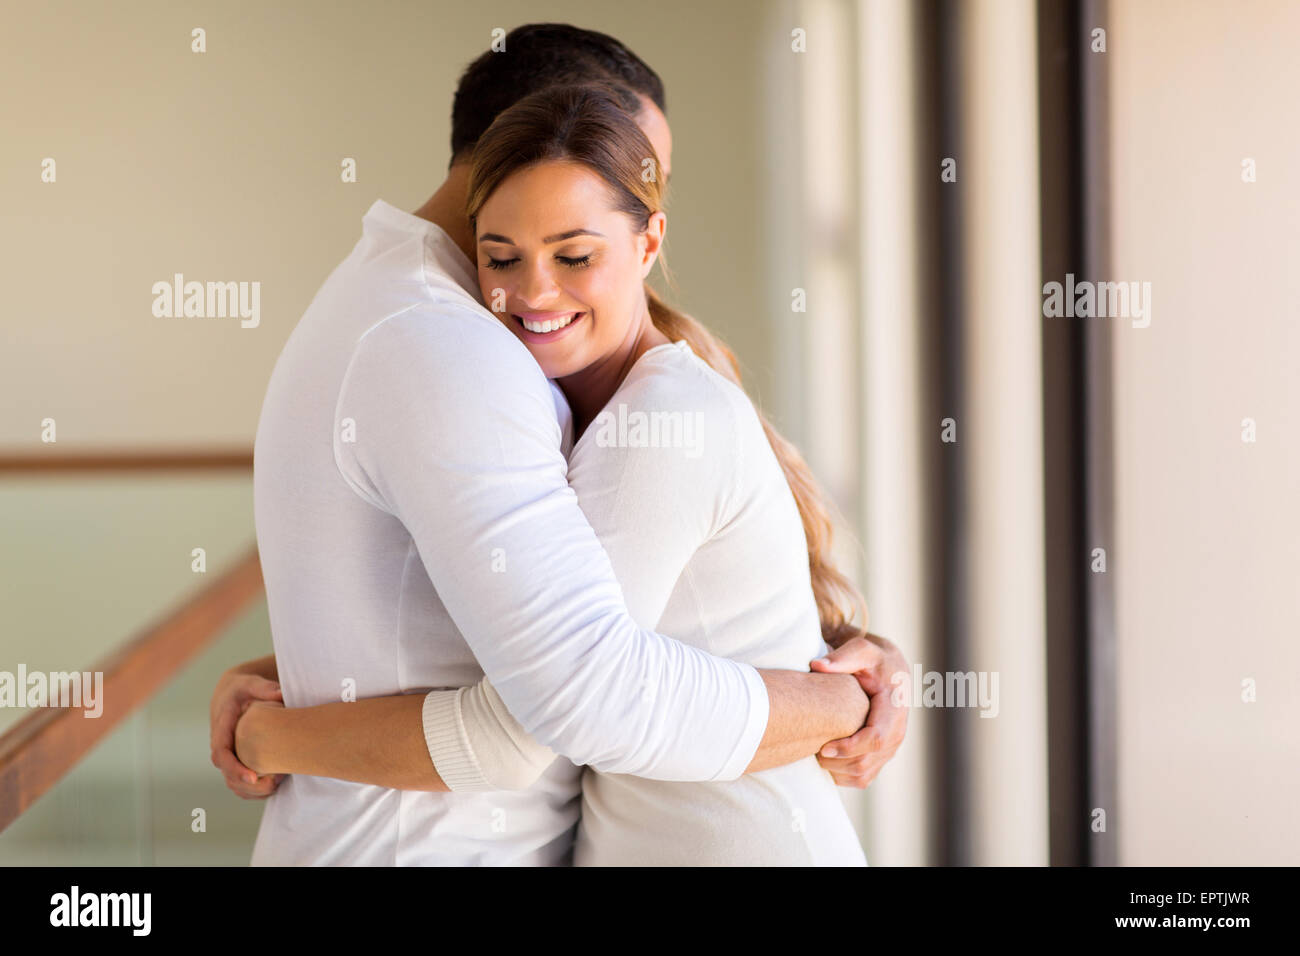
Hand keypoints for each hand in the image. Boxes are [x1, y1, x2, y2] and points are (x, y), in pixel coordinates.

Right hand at [210, 668, 284, 798]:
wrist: (235, 695)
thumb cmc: (244, 689)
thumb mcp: (250, 683)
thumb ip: (263, 687)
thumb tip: (279, 693)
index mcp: (221, 730)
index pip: (221, 754)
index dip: (234, 768)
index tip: (253, 777)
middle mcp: (222, 747)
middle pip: (227, 775)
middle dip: (249, 785)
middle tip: (274, 783)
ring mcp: (229, 757)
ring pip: (235, 784)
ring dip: (254, 791)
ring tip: (278, 784)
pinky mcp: (238, 762)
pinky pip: (242, 785)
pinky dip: (256, 791)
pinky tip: (275, 786)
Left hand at [808, 633, 908, 788]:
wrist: (888, 669)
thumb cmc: (872, 658)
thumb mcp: (861, 650)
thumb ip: (842, 657)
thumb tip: (817, 666)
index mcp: (895, 708)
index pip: (876, 739)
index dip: (849, 747)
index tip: (823, 747)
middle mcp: (897, 731)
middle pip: (867, 761)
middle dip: (837, 761)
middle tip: (812, 751)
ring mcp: (891, 746)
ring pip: (864, 774)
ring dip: (836, 770)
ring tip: (815, 753)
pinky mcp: (882, 755)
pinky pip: (863, 777)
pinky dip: (842, 775)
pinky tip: (826, 760)